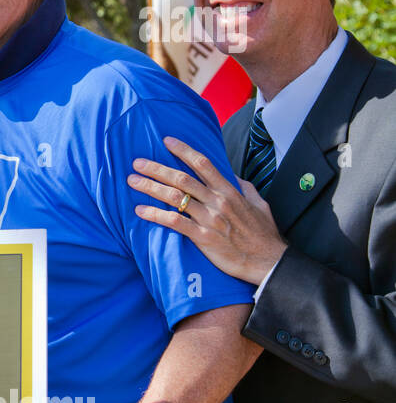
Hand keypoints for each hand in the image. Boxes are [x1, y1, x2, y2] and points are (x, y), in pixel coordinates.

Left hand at [129, 136, 286, 284]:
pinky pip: (174, 222)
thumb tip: (230, 175)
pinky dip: (155, 215)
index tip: (166, 141)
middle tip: (137, 162)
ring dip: (150, 187)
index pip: (203, 163)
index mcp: (230, 191)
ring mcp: (210, 219)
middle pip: (182, 178)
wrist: (269, 261)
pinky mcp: (203, 237)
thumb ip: (243, 187)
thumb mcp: (259, 204)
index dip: (183, 150)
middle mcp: (218, 201)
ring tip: (132, 181)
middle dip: (157, 168)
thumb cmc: (263, 234)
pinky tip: (140, 210)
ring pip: (175, 197)